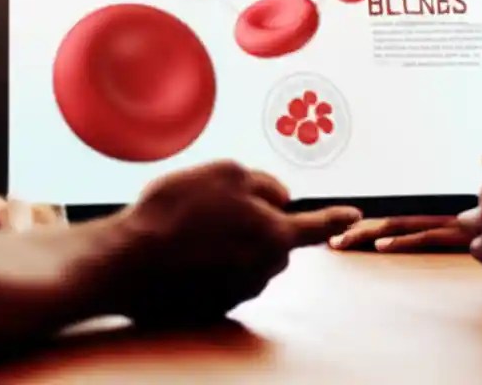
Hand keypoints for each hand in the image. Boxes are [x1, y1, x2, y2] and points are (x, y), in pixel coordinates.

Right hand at [111, 160, 361, 324]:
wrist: (126, 263)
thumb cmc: (176, 213)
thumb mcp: (225, 174)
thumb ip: (263, 183)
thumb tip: (280, 198)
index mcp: (275, 237)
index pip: (316, 226)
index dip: (336, 217)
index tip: (355, 215)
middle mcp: (263, 271)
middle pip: (273, 240)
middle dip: (256, 223)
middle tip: (212, 208)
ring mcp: (237, 293)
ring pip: (246, 258)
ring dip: (229, 244)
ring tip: (187, 230)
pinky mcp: (211, 307)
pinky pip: (220, 277)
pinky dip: (208, 263)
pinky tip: (179, 253)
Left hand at [328, 216, 470, 252]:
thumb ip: (475, 232)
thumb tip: (465, 236)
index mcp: (444, 220)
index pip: (400, 223)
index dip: (372, 228)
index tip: (345, 235)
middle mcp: (441, 220)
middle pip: (391, 222)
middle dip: (357, 231)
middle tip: (329, 240)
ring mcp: (448, 227)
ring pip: (400, 227)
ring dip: (368, 235)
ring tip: (340, 242)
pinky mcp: (458, 236)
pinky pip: (426, 238)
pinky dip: (402, 241)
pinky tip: (381, 246)